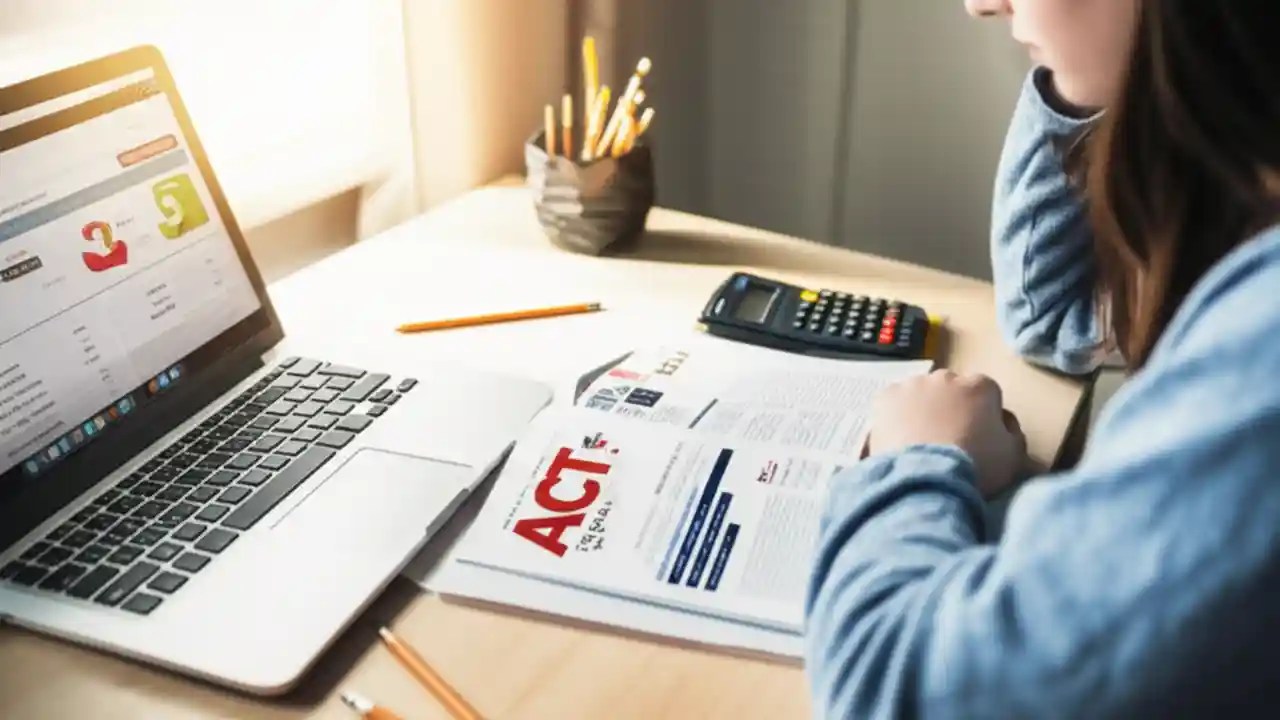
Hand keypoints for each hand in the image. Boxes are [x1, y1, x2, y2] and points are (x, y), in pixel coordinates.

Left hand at [867, 370, 1026, 496]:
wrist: (926, 478)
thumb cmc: (976, 467)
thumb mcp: (1013, 455)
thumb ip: (1012, 432)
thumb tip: (1003, 421)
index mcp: (981, 386)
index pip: (986, 394)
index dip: (983, 416)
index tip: (977, 437)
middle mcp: (947, 377)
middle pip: (951, 390)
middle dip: (951, 408)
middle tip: (946, 440)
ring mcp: (913, 384)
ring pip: (921, 394)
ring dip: (922, 410)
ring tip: (919, 442)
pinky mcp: (885, 397)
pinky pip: (894, 403)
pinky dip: (896, 417)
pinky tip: (899, 438)